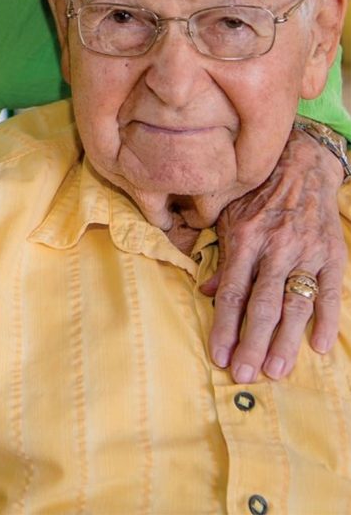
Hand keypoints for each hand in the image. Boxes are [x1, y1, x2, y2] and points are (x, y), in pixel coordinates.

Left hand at [202, 128, 345, 382]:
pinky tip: (319, 346)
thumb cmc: (257, 194)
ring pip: (295, 303)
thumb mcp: (229, 217)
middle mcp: (275, 247)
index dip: (225, 326)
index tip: (219, 356)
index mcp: (245, 239)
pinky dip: (326, 320)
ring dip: (286, 341)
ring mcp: (306, 251)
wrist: (301, 164)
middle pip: (262, 304)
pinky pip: (331, 292)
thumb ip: (220, 255)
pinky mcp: (332, 254)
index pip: (232, 291)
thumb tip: (206, 292)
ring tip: (276, 371)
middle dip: (252, 343)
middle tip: (245, 375)